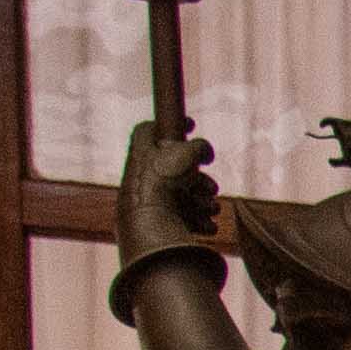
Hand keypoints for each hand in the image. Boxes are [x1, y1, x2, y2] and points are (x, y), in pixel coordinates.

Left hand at [112, 120, 225, 268]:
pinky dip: (199, 221)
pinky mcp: (157, 221)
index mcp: (141, 151)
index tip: (191, 125)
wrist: (147, 219)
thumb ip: (199, 146)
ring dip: (204, 202)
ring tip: (208, 208)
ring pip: (186, 195)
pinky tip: (206, 225)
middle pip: (178, 170)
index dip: (170, 124)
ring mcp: (150, 198)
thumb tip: (205, 152)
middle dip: (201, 180)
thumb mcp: (185, 152)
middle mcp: (143, 173)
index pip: (149, 128)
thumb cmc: (162, 181)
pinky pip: (185, 218)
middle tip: (209, 187)